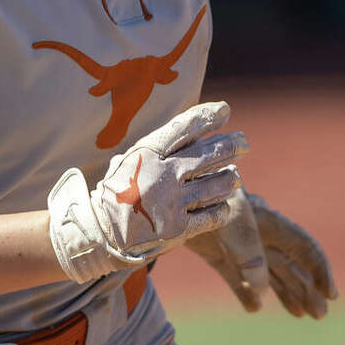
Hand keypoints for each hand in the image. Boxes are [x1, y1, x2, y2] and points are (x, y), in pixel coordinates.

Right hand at [47, 102, 245, 283]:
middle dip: (231, 146)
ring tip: (235, 176)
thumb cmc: (117, 192)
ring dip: (230, 179)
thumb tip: (191, 128)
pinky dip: (221, 209)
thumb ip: (157, 148)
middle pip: (209, 155)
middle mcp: (163, 174)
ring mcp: (172, 201)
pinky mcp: (178, 228)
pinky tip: (224, 206)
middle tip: (244, 143)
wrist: (101, 234)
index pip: (185, 127)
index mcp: (148, 153)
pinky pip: (212, 215)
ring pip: (216, 185)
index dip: (208, 116)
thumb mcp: (129, 162)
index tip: (225, 110)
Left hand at [191, 191, 336, 317]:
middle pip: (288, 263)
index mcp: (266, 220)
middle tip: (319, 316)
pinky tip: (254, 308)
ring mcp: (234, 244)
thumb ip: (247, 258)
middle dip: (306, 288)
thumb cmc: (204, 199)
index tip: (331, 295)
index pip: (302, 246)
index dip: (319, 270)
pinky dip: (245, 291)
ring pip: (266, 272)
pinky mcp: (213, 253)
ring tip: (299, 314)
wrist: (165, 189)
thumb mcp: (228, 223)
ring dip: (284, 292)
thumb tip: (260, 294)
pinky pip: (234, 276)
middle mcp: (255, 233)